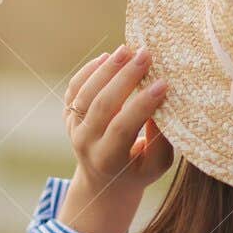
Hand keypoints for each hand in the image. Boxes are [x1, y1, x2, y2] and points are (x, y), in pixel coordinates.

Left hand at [57, 44, 173, 232]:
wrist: (103, 182)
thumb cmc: (138, 170)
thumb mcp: (156, 165)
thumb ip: (161, 140)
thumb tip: (163, 104)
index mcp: (108, 160)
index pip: (122, 127)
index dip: (142, 104)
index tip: (163, 83)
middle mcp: (85, 143)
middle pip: (101, 105)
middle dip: (125, 77)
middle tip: (146, 55)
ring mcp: (73, 128)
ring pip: (85, 93)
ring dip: (106, 69)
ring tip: (127, 50)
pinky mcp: (68, 115)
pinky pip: (73, 88)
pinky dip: (88, 70)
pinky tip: (107, 56)